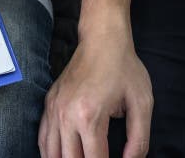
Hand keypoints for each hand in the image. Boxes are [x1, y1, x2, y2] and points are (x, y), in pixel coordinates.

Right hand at [39, 32, 152, 157]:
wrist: (102, 38)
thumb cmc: (124, 68)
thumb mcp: (142, 102)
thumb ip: (139, 138)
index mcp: (90, 117)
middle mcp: (66, 116)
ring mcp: (54, 109)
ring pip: (51, 154)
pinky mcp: (49, 103)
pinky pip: (42, 138)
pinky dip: (50, 153)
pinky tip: (63, 156)